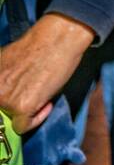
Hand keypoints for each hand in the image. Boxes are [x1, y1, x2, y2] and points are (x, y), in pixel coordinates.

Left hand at [0, 13, 93, 134]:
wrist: (57, 38)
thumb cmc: (38, 43)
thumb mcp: (6, 59)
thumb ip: (1, 77)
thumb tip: (5, 88)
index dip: (6, 101)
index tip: (14, 100)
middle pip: (0, 110)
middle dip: (14, 105)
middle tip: (28, 96)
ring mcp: (6, 100)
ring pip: (10, 120)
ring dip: (25, 111)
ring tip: (40, 96)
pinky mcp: (22, 107)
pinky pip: (23, 126)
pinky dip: (36, 119)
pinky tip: (46, 104)